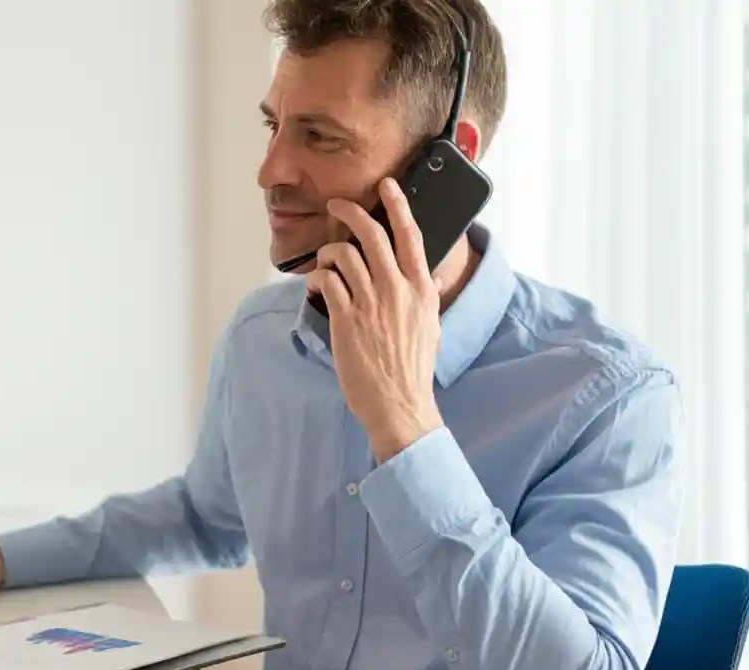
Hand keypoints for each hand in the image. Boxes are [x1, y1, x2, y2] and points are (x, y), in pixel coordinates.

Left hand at [305, 177, 444, 462]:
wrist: (400, 405)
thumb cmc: (413, 369)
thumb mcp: (431, 326)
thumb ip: (427, 297)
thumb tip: (431, 279)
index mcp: (422, 289)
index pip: (411, 236)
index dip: (397, 205)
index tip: (386, 185)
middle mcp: (399, 291)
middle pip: (372, 235)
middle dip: (351, 212)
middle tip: (336, 204)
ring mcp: (371, 304)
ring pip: (344, 255)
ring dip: (328, 251)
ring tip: (325, 262)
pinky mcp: (346, 319)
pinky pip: (327, 282)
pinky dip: (317, 278)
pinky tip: (316, 286)